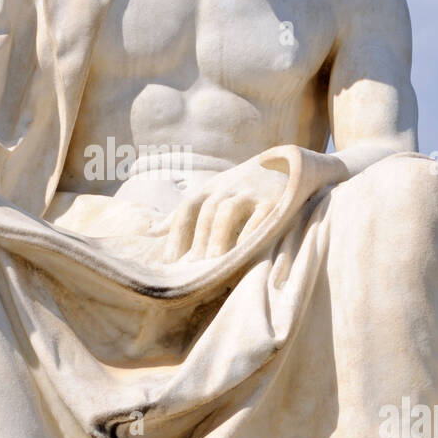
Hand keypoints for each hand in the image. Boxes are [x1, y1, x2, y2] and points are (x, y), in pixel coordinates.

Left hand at [160, 155, 288, 262]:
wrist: (287, 164)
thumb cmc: (241, 188)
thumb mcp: (212, 193)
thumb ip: (184, 214)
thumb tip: (150, 231)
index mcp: (210, 188)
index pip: (187, 208)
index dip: (177, 233)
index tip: (170, 262)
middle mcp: (228, 187)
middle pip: (206, 213)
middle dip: (197, 242)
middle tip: (191, 272)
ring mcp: (251, 191)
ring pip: (228, 212)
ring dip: (218, 238)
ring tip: (213, 265)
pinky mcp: (276, 199)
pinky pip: (261, 216)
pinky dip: (251, 233)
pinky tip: (244, 252)